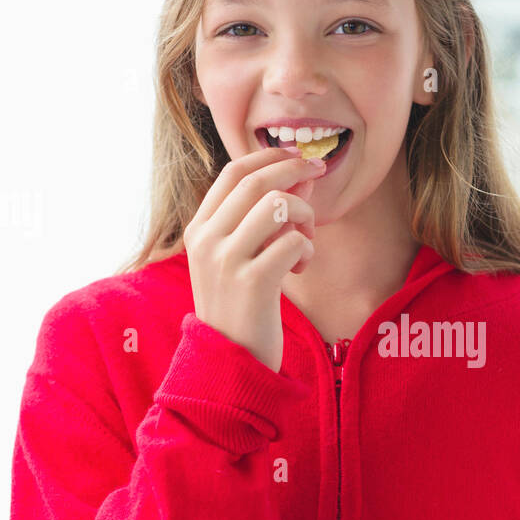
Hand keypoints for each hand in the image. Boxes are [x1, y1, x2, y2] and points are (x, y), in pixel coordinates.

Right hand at [183, 147, 328, 372]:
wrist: (228, 363)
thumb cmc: (240, 307)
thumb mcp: (240, 257)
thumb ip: (262, 218)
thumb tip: (300, 174)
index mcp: (199, 229)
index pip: (234, 171)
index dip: (270, 156)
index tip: (297, 159)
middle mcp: (207, 239)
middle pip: (257, 180)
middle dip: (295, 170)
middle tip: (319, 175)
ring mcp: (226, 260)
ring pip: (278, 205)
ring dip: (305, 216)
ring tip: (305, 242)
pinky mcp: (252, 282)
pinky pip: (293, 241)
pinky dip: (307, 249)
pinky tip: (301, 268)